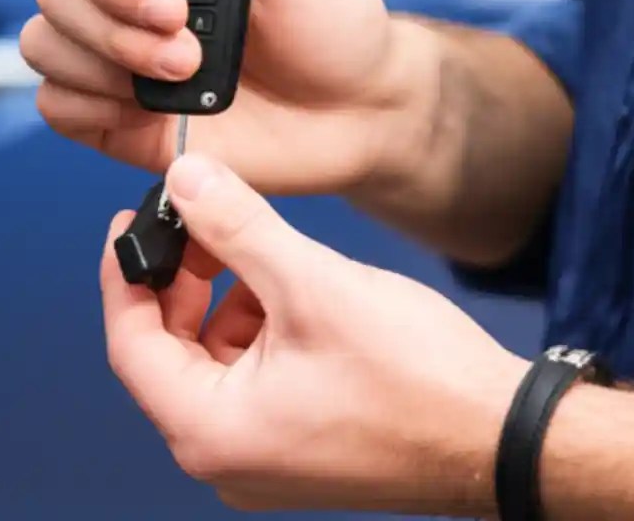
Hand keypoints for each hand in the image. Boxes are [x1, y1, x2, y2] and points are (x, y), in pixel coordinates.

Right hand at [22, 0, 425, 193]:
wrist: (349, 115)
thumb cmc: (328, 27)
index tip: (172, 9)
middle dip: (115, 33)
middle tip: (190, 56)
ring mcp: (110, 59)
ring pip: (43, 48)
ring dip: (100, 69)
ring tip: (177, 83)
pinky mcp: (109, 119)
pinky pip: (55, 106)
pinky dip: (89, 109)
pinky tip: (146, 113)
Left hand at [100, 153, 526, 514]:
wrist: (509, 440)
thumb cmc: (417, 380)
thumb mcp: (311, 284)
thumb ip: (237, 227)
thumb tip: (184, 176)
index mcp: (207, 429)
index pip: (129, 342)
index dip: (124, 274)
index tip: (127, 222)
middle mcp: (221, 456)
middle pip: (166, 352)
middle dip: (180, 281)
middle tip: (196, 222)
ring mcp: (258, 458)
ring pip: (208, 362)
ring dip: (220, 301)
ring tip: (248, 247)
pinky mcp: (294, 448)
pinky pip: (246, 381)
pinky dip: (253, 330)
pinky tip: (284, 289)